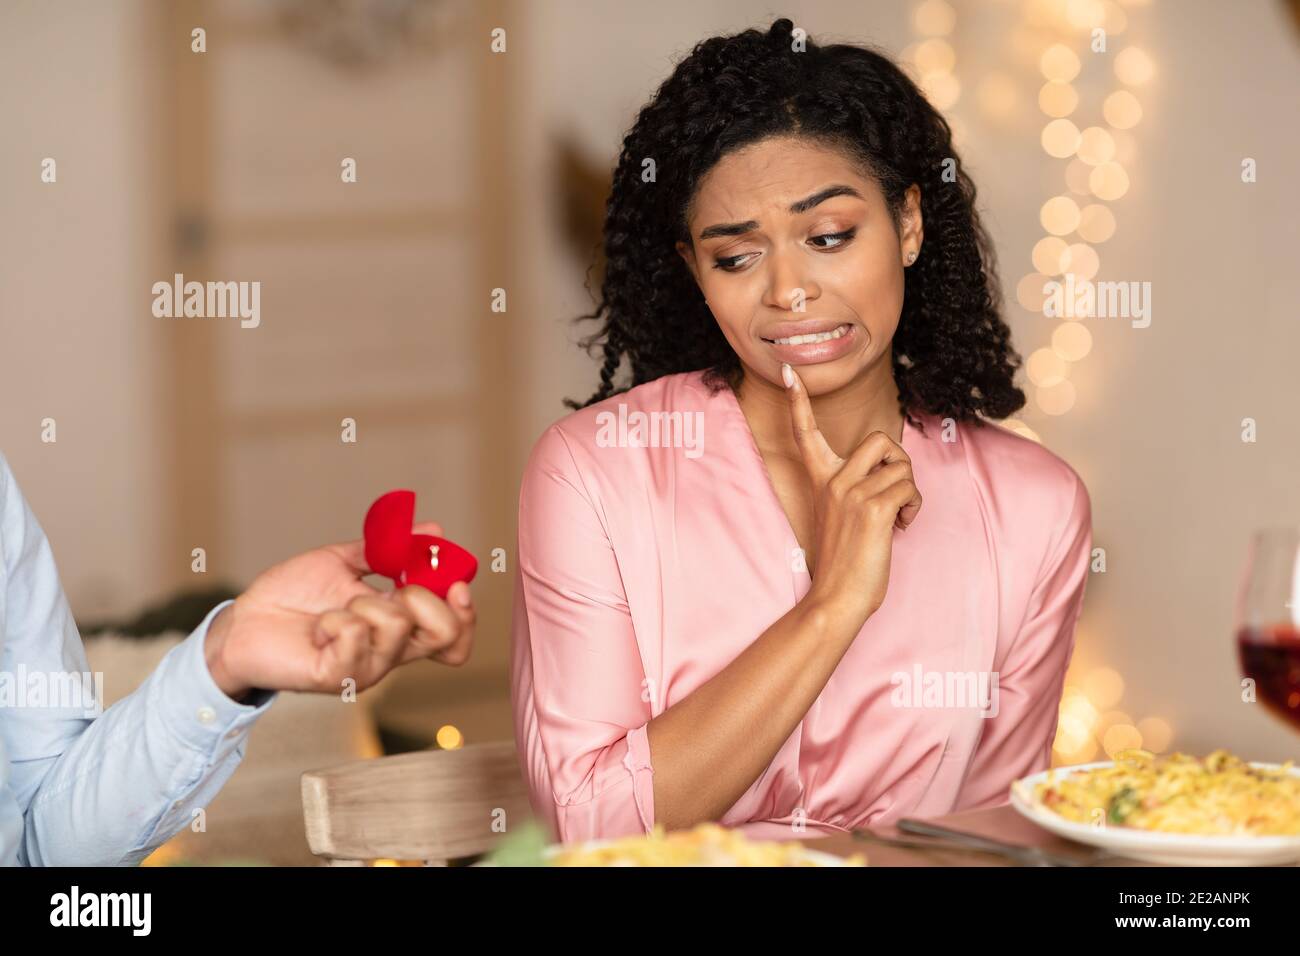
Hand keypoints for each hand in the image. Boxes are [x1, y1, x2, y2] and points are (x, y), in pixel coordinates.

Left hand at [203, 521, 475, 700]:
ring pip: (398, 626)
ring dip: (365, 603)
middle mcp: (390, 652)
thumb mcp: (344, 562)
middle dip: (424, 598)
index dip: (467, 611)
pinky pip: (354, 635)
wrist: (244, 621)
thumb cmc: (292, 597)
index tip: (454, 581)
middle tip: (392, 588)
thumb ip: (389, 550)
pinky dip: (335, 618)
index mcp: (400, 628)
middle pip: (447, 636)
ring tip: (337, 607)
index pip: (455, 635)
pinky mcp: (337, 676)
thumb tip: (434, 532)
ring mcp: (367, 667)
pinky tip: (319, 625)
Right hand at [783, 364, 921, 626]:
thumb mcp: (841, 517)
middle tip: (894, 494)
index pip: (806, 432)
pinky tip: (900, 528)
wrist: (836, 598)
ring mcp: (851, 493)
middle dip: (899, 464)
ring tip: (895, 520)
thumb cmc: (844, 563)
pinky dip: (913, 509)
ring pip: (902, 469)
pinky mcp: (873, 509)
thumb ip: (854, 491)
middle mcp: (833, 481)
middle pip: (882, 440)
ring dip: (909, 495)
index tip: (789, 370)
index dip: (798, 400)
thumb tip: (889, 477)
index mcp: (821, 480)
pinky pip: (909, 490)